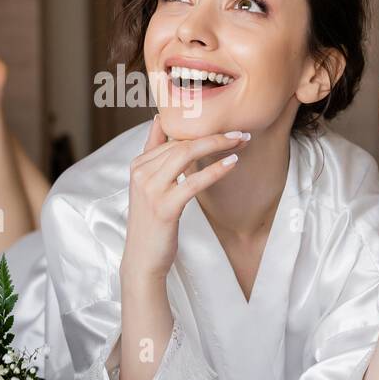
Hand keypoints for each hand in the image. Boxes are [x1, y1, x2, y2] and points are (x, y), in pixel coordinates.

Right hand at [122, 115, 248, 281]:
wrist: (142, 259)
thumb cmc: (151, 223)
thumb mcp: (148, 185)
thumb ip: (153, 154)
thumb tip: (159, 120)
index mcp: (137, 165)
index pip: (172, 138)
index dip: (201, 130)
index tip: (226, 126)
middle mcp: (141, 173)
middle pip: (181, 143)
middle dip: (214, 135)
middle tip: (241, 133)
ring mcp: (151, 190)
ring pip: (186, 155)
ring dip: (217, 145)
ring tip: (240, 142)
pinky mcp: (164, 208)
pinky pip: (193, 182)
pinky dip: (215, 170)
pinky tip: (232, 163)